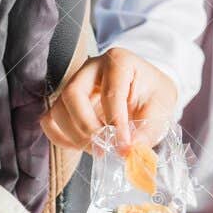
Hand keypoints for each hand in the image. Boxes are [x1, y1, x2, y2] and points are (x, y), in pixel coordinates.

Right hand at [41, 47, 177, 151]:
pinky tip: (83, 147)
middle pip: (73, 95)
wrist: (147, 91)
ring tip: (99, 149)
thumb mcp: (161, 109)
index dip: (116, 124)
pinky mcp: (65, 102)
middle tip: (104, 148)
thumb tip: (128, 151)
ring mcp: (74, 84)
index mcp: (118, 61)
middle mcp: (90, 68)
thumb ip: (148, 130)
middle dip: (87, 127)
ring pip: (58, 109)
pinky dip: (62, 139)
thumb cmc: (154, 95)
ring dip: (76, 136)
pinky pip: (50, 121)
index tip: (123, 147)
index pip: (110, 93)